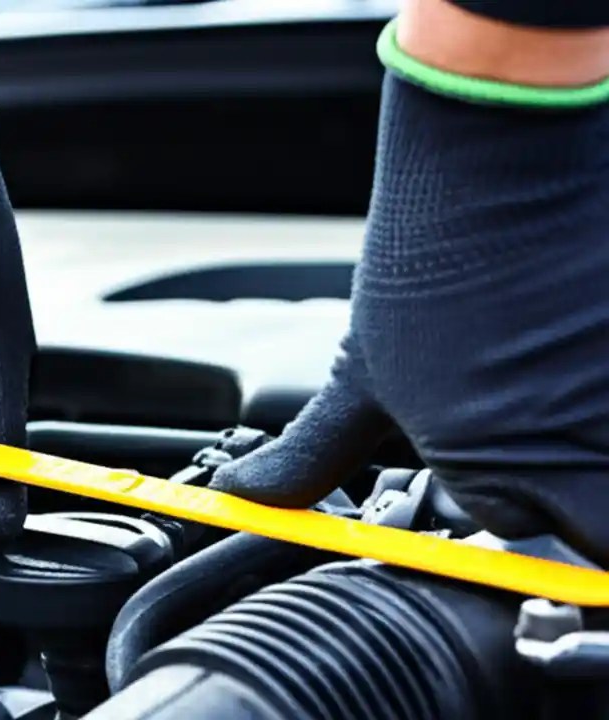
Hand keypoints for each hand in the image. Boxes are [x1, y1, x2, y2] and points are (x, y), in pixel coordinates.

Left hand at [212, 9, 608, 564]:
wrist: (502, 165)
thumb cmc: (432, 265)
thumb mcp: (361, 377)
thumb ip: (311, 456)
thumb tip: (247, 496)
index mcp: (498, 463)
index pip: (512, 531)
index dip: (492, 497)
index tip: (486, 457)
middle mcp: (584, 445)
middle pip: (603, 535)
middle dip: (576, 510)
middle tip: (541, 452)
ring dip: (594, 450)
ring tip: (551, 391)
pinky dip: (604, 400)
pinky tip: (574, 359)